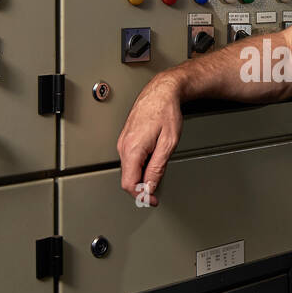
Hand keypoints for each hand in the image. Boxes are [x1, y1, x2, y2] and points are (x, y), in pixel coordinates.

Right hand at [117, 72, 185, 205]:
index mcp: (132, 149)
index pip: (129, 184)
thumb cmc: (166, 112)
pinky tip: (150, 164)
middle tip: (155, 194)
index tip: (152, 200)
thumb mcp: (168, 143)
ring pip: (128, 169)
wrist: (161, 91)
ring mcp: (123, 141)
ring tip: (154, 178)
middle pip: (127, 178)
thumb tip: (150, 186)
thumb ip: (157, 168)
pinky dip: (138, 167)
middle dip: (141, 188)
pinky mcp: (126, 138)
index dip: (141, 196)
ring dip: (140, 177)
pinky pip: (129, 160)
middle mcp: (123, 146)